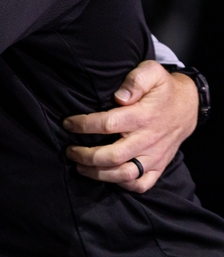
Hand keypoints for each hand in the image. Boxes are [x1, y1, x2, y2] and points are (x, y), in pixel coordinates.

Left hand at [63, 60, 197, 192]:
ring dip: (99, 174)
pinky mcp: (159, 166)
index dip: (83, 125)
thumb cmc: (163, 89)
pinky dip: (123, 185)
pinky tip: (107, 175)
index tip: (67, 124)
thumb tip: (120, 96)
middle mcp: (147, 139)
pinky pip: (141, 184)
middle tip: (69, 150)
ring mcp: (154, 156)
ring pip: (125, 174)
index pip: (107, 124)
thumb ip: (135, 80)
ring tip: (79, 166)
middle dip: (86, 156)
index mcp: (142, 116)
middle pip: (112, 156)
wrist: (188, 107)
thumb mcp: (152, 72)